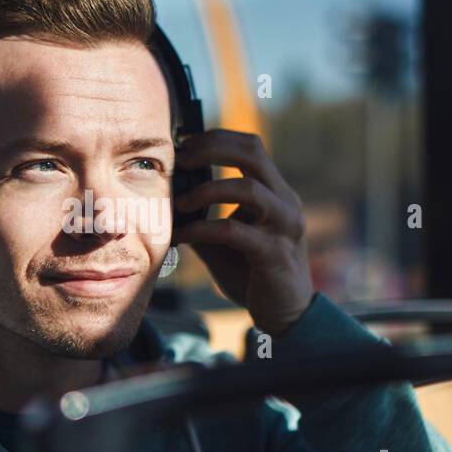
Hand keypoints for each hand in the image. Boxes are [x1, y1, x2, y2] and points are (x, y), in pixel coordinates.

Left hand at [173, 130, 313, 335]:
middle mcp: (285, 202)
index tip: (184, 145)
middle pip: (252, 153)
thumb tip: (166, 198)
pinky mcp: (274, 253)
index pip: (250, 146)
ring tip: (180, 203)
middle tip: (181, 160)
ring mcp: (283, 226)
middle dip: (212, 149)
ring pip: (247, 189)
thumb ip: (203, 216)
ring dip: (206, 191)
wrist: (285, 313)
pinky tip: (183, 237)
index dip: (216, 138)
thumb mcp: (224, 237)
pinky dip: (203, 230)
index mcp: (275, 191)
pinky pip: (234, 231)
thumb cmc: (252, 272)